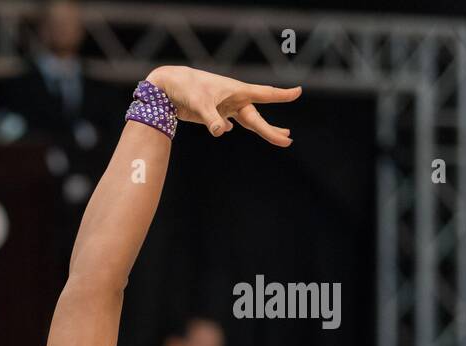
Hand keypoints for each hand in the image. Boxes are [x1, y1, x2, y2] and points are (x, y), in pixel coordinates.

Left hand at [145, 65, 299, 144]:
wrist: (167, 86)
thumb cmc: (186, 88)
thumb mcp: (200, 103)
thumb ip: (211, 118)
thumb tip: (222, 132)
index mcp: (236, 92)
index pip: (264, 94)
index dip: (281, 95)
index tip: (298, 92)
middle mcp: (233, 99)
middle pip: (256, 117)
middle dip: (271, 130)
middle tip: (288, 140)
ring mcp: (223, 106)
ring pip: (246, 120)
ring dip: (260, 128)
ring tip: (279, 136)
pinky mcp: (210, 113)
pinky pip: (223, 121)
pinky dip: (226, 126)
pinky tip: (227, 129)